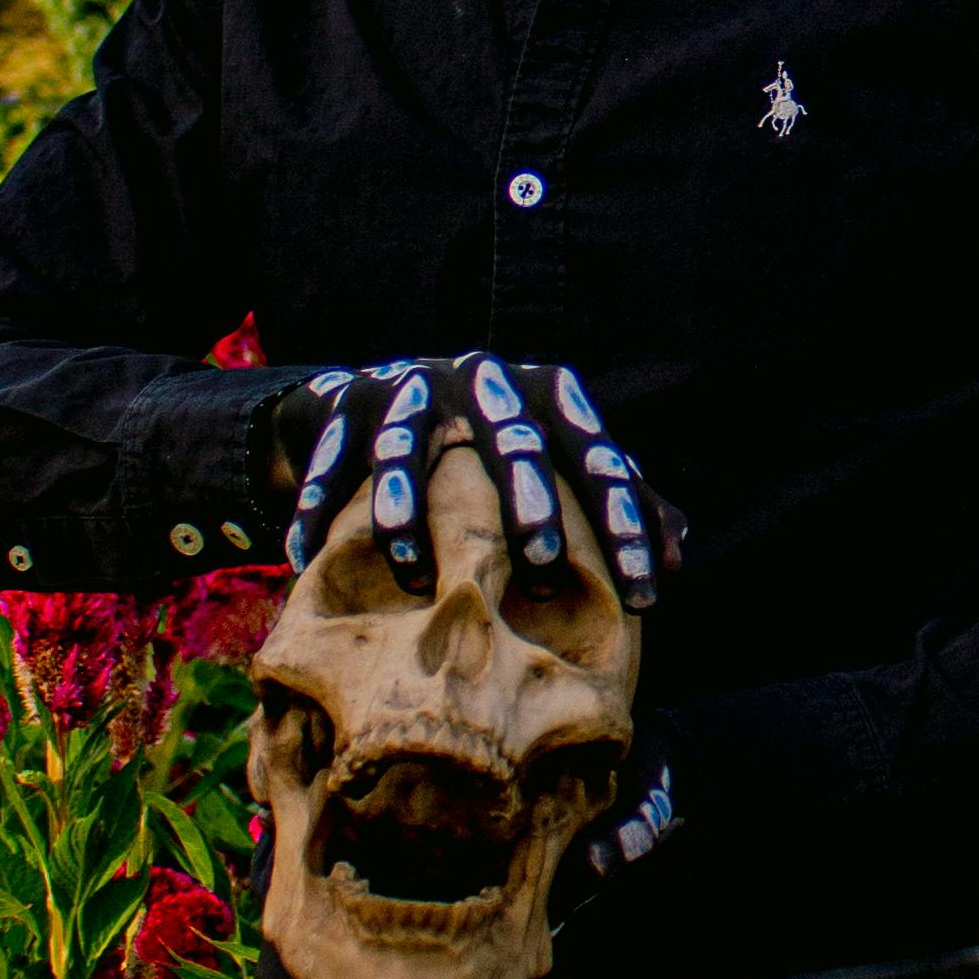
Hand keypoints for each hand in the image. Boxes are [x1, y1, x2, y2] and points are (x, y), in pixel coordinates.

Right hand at [279, 355, 671, 611]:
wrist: (379, 398)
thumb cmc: (488, 455)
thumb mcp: (554, 471)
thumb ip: (619, 505)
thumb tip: (679, 560)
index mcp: (545, 394)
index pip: (598, 458)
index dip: (628, 525)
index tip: (650, 598)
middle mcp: (483, 380)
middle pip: (511, 438)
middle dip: (529, 504)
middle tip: (544, 571)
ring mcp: (412, 385)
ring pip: (407, 448)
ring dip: (406, 514)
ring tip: (413, 578)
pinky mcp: (349, 400)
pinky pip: (331, 460)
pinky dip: (312, 508)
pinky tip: (299, 559)